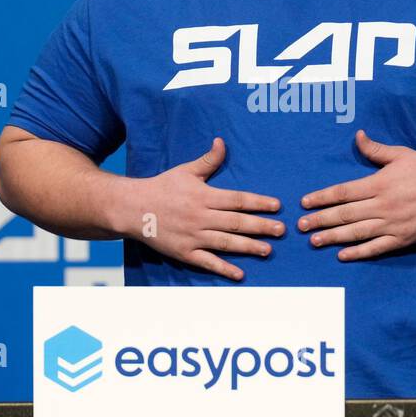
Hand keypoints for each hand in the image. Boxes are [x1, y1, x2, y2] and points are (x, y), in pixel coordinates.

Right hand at [119, 137, 284, 280]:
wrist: (133, 208)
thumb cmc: (162, 187)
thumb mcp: (186, 171)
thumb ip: (208, 160)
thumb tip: (222, 142)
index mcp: (204, 196)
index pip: (238, 200)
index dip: (259, 203)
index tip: (277, 206)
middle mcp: (201, 217)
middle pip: (237, 222)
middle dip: (261, 226)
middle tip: (282, 230)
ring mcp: (193, 236)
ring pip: (226, 243)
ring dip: (249, 247)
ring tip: (268, 250)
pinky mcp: (184, 252)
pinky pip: (207, 262)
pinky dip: (224, 268)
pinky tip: (240, 274)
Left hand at [297, 129, 415, 260]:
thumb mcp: (401, 155)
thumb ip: (375, 149)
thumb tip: (356, 135)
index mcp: (380, 183)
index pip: (343, 192)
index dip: (322, 198)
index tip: (305, 203)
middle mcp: (383, 205)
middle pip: (344, 214)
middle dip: (320, 220)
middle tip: (301, 226)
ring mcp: (392, 224)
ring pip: (356, 233)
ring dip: (333, 237)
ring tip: (314, 241)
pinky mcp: (402, 238)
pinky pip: (376, 247)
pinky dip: (358, 252)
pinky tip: (342, 255)